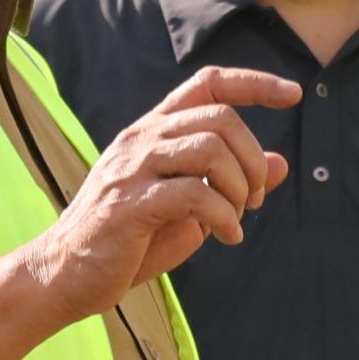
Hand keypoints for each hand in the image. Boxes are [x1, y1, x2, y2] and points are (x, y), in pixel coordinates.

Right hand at [27, 67, 298, 315]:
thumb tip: (281, 163)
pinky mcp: (129, 204)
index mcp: (153, 132)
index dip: (254, 83)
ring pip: (210, 148)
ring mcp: (131, 169)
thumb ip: (230, 183)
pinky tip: (227, 237)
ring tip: (237, 218)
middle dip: (252, 159)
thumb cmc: (129, 242)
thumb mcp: (190, 208)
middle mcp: (141, 139)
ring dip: (240, 187)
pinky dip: (225, 217)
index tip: (293, 94)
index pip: (208, 83)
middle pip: (220, 117)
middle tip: (253, 199)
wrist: (65, 277)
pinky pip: (195, 194)